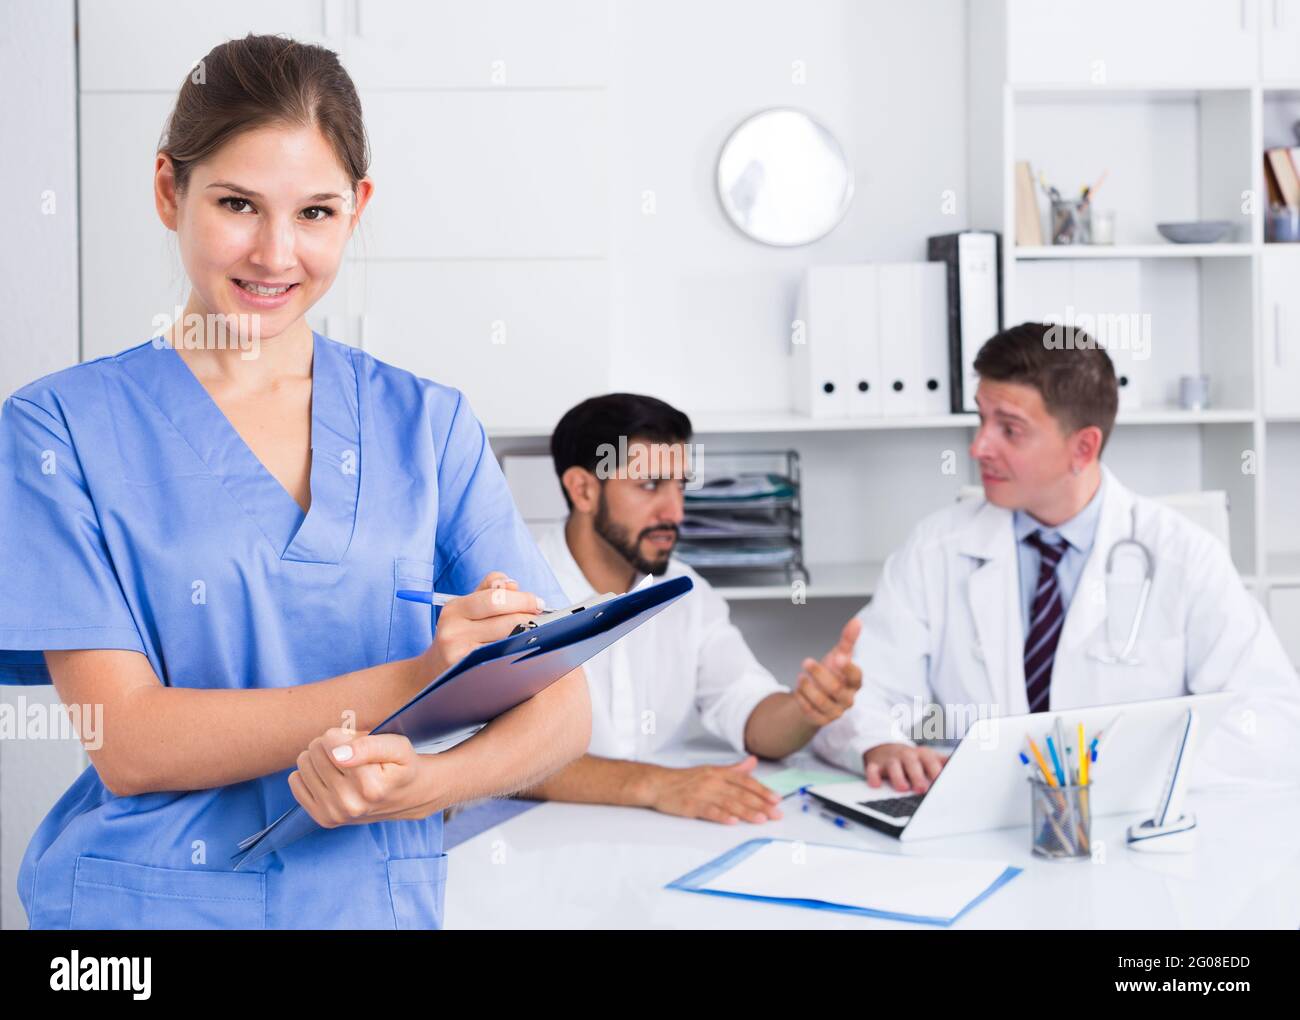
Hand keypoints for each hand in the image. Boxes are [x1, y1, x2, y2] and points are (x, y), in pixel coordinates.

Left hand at [288, 726, 437, 826]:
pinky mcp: (323, 819)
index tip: (360, 743)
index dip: (345, 734)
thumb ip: (369, 745)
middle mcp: (350, 804)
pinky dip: (310, 774)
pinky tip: (331, 777)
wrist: (409, 797)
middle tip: (353, 754)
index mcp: (370, 785)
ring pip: (304, 763)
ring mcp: (335, 814)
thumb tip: (337, 753)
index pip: (330, 740)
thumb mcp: (398, 747)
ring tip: (344, 765)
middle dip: (332, 745)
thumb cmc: (402, 766)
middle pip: (315, 749)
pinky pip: (295, 782)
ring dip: (321, 758)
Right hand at [420, 571, 545, 677]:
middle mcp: (453, 630)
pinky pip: (501, 661)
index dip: (523, 599)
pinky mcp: (467, 674)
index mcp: (455, 608)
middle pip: (506, 620)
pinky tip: (523, 654)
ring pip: (508, 642)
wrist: (432, 673)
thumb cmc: (459, 636)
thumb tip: (513, 584)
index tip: (539, 604)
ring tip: (536, 636)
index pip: (496, 596)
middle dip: (529, 619)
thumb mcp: (467, 609)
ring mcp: (458, 654)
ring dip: (527, 638)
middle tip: (542, 622)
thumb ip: (490, 590)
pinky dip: (516, 656)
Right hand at [647, 755, 782, 824]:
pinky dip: (722, 816)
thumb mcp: (711, 770)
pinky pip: (709, 811)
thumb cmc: (685, 779)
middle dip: (761, 804)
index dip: (762, 790)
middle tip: (776, 814)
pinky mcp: (691, 805)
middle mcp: (712, 781)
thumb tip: (753, 762)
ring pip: (728, 803)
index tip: (777, 799)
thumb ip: (734, 769)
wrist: (658, 783)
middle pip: (740, 793)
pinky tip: (733, 822)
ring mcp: (702, 793)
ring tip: (761, 819)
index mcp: (718, 772)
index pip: (745, 781)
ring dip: (746, 812)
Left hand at [793, 617, 862, 726]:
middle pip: (836, 688)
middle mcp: (848, 698)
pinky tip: (798, 689)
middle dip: (820, 674)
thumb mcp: (838, 655)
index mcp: (854, 682)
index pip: (856, 677)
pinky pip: (810, 711)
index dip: (848, 668)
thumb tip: (857, 621)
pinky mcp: (822, 720)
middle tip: (806, 661)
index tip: (837, 657)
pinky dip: (801, 699)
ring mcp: (836, 711)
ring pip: (822, 701)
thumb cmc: (832, 672)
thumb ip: (848, 640)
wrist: (817, 694)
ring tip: (800, 677)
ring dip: (808, 687)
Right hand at [863, 743, 948, 794]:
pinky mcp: (874, 764)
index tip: (942, 781)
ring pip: (893, 766)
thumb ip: (945, 763)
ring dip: (897, 776)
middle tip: (922, 789)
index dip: (935, 770)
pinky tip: (876, 784)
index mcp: (922, 754)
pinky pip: (872, 769)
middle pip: (912, 762)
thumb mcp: (929, 758)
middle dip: (917, 775)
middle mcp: (906, 755)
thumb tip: (967, 767)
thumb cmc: (912, 758)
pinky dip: (873, 776)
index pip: (930, 760)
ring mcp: (890, 759)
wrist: (884, 748)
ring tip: (902, 788)